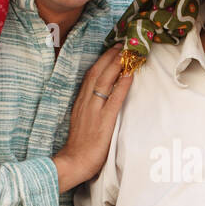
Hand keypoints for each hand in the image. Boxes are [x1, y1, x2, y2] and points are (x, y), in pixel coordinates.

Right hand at [53, 46, 132, 191]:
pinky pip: (114, 98)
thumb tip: (101, 99)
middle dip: (109, 56)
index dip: (101, 61)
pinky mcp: (103, 121)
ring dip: (117, 64)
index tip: (110, 49)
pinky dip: (123, 84)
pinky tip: (130, 74)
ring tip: (127, 52)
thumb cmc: (79, 146)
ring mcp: (94, 110)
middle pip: (97, 72)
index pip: (90, 76)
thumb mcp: (81, 122)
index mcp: (80, 102)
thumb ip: (89, 109)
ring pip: (104, 80)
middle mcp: (86, 102)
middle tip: (121, 43)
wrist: (74, 162)